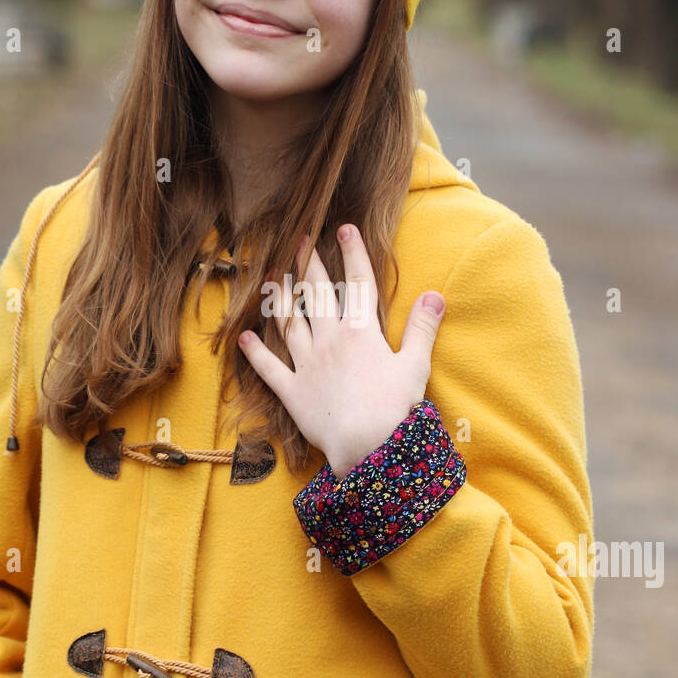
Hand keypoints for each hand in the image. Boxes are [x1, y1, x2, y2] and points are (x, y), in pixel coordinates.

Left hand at [238, 224, 445, 478]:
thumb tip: (434, 295)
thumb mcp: (416, 365)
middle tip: (300, 240)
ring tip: (272, 277)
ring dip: (281, 298)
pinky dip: (255, 353)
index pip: (358, 283)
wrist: (368, 448)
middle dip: (309, 265)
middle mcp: (331, 341)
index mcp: (362, 332)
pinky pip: (269, 368)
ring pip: (290, 322)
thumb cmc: (396, 409)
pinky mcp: (292, 392)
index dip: (352, 254)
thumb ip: (421, 328)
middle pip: (318, 294)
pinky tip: (243, 338)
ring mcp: (308, 365)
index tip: (343, 229)